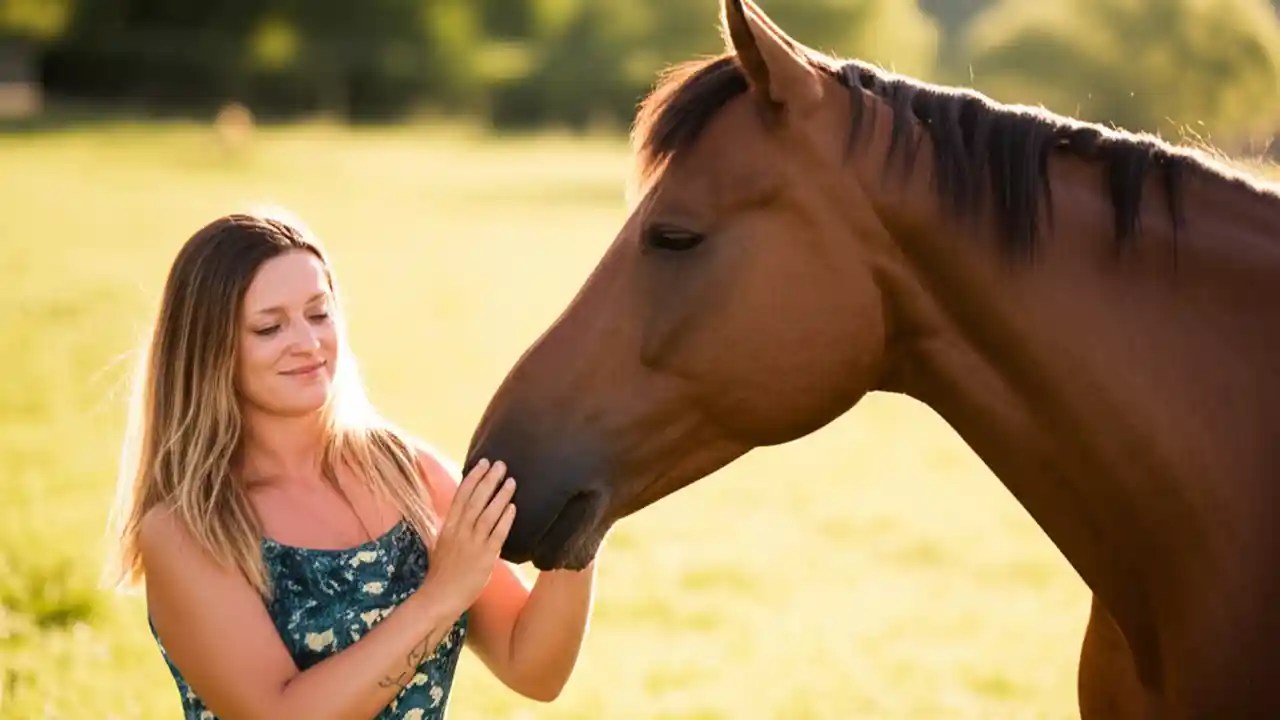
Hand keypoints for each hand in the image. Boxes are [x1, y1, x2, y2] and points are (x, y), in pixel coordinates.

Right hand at [419, 459, 515, 616]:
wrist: (439, 597)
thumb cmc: (441, 572)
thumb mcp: (442, 543)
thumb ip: (452, 527)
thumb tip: (459, 512)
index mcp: (448, 526)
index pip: (461, 496)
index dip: (473, 478)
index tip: (483, 463)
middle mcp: (460, 531)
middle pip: (475, 500)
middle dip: (489, 480)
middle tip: (501, 465)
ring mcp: (472, 544)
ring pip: (488, 514)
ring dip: (500, 496)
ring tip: (511, 481)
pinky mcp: (485, 557)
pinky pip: (497, 535)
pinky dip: (505, 520)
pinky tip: (513, 507)